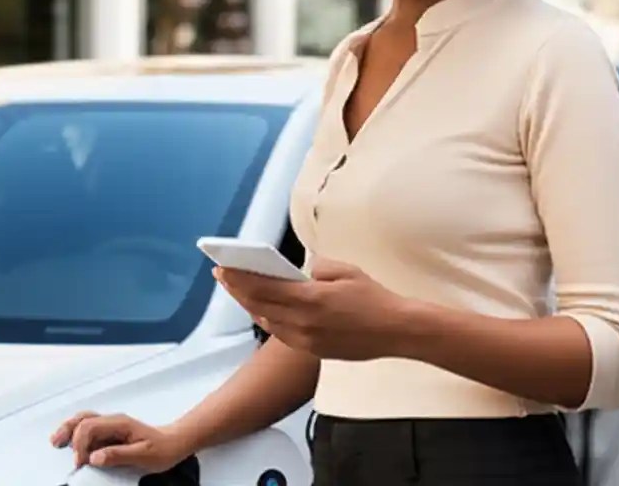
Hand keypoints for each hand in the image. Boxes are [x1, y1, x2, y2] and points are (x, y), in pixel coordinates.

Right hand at [50, 411, 192, 472]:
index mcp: (120, 424)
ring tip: (56, 440)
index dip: (81, 444)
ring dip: (68, 429)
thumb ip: (118, 455)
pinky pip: (88, 429)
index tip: (80, 462)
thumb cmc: (162, 449)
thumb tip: (95, 457)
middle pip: (83, 418)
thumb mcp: (143, 455)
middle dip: (68, 431)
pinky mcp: (110, 434)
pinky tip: (70, 442)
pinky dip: (76, 434)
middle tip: (58, 445)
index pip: (91, 427)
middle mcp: (113, 421)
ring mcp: (110, 426)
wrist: (174, 444)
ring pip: (83, 421)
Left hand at [215, 257, 408, 360]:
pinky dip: (268, 319)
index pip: (262, 287)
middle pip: (259, 305)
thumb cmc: (373, 297)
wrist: (396, 331)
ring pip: (267, 321)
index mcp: (309, 298)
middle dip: (237, 289)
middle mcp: (303, 322)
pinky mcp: (312, 350)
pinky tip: (264, 309)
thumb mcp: (345, 270)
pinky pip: (282, 334)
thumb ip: (316, 266)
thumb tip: (298, 271)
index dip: (238, 278)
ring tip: (240, 290)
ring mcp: (306, 339)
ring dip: (250, 305)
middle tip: (223, 275)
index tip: (222, 267)